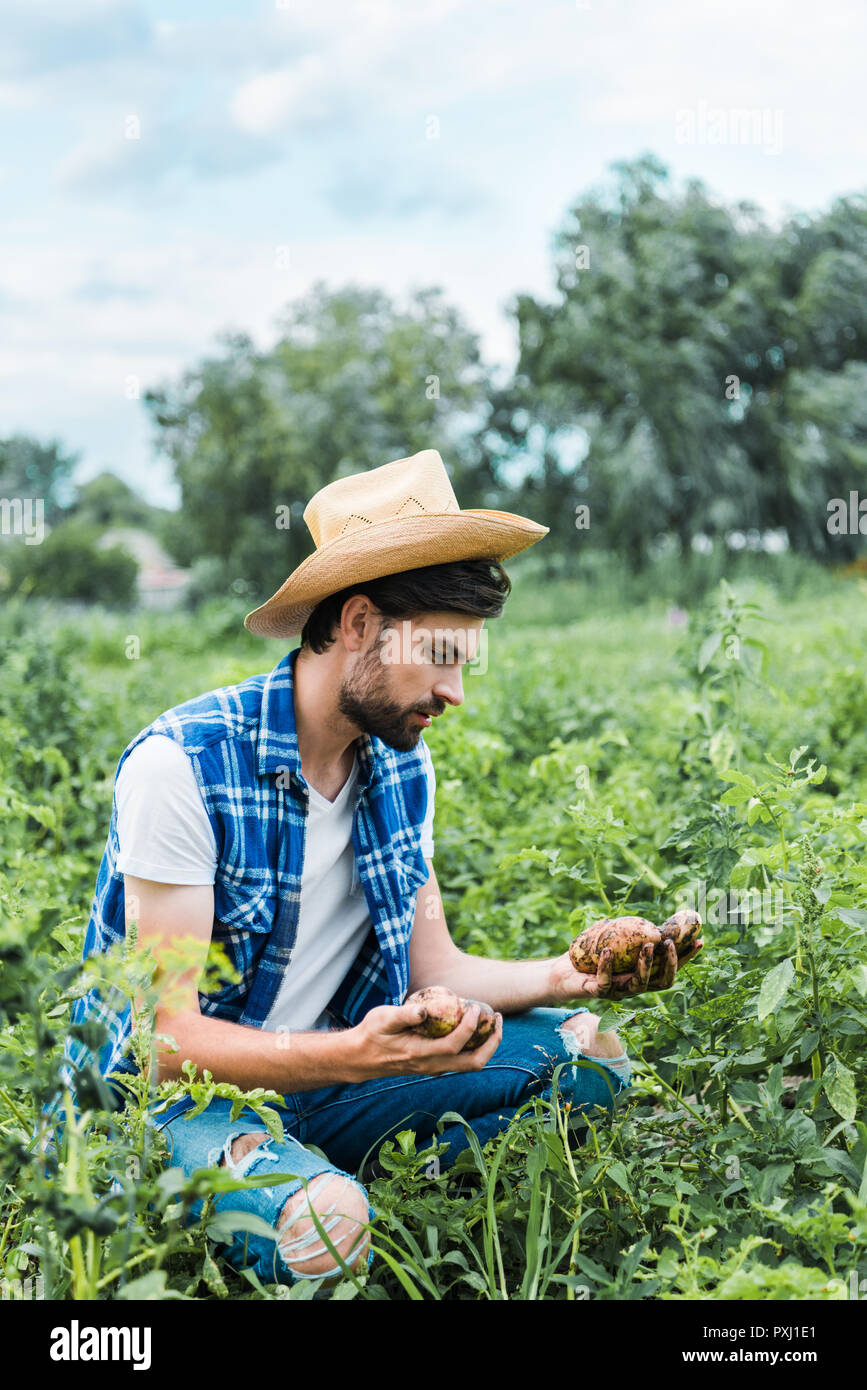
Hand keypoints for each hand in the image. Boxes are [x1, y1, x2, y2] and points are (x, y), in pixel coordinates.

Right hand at [351, 999, 503, 1080]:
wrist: (361, 1057)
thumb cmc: (372, 1034)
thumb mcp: (382, 1019)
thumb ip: (403, 1015)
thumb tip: (424, 1011)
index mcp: (421, 1054)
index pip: (456, 1044)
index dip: (470, 1025)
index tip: (473, 1006)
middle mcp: (432, 1066)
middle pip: (474, 1063)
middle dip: (492, 1042)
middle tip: (497, 1017)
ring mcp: (435, 1068)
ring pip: (471, 1065)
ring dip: (487, 1045)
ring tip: (492, 1022)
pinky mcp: (434, 1066)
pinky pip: (463, 1061)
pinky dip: (476, 1046)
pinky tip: (474, 1028)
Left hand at [551, 937, 703, 1002]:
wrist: (564, 972)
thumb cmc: (592, 954)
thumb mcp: (616, 939)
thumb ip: (631, 932)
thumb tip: (651, 918)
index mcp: (644, 974)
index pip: (673, 967)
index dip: (687, 957)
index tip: (699, 940)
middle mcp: (635, 985)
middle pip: (664, 981)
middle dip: (671, 963)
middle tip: (667, 943)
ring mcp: (618, 991)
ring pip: (640, 984)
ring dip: (646, 965)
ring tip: (646, 946)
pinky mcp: (599, 992)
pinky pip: (606, 981)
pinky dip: (607, 965)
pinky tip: (607, 950)